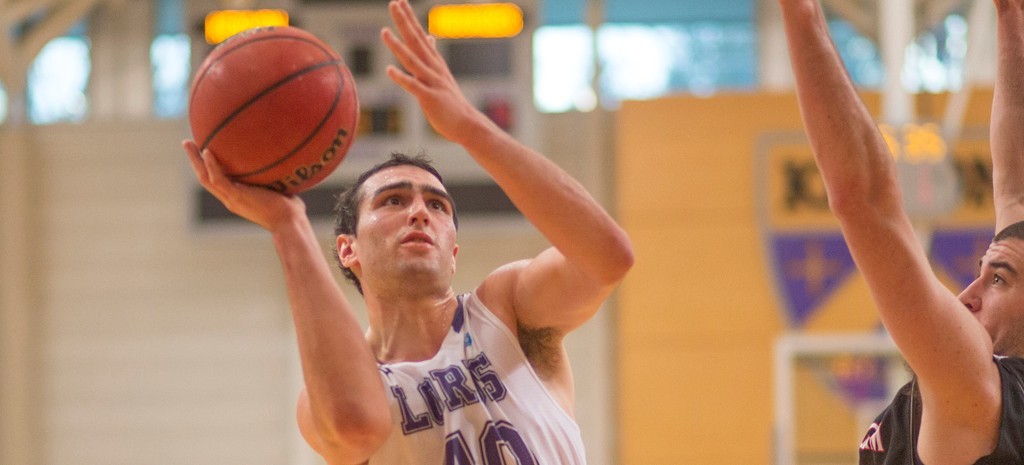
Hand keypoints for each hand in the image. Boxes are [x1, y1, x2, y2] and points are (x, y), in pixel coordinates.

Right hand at [182, 140, 305, 230]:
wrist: (289, 223)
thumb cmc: (289, 208)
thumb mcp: (277, 187)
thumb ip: (273, 176)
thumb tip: (282, 156)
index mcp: (236, 196)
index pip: (216, 180)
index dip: (207, 166)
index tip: (203, 150)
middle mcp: (230, 198)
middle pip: (204, 177)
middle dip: (194, 160)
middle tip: (187, 142)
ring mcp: (231, 198)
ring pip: (205, 178)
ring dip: (195, 160)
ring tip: (188, 143)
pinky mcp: (237, 197)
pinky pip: (219, 180)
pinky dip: (212, 166)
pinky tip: (207, 151)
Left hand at [380, 0, 486, 144]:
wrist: (466, 123)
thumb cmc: (450, 100)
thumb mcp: (441, 73)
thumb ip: (432, 55)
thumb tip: (429, 37)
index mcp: (434, 62)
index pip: (419, 35)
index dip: (409, 18)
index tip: (399, 1)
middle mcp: (433, 68)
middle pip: (416, 41)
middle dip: (404, 22)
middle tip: (393, 3)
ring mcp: (432, 82)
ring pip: (412, 61)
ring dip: (397, 46)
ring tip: (384, 31)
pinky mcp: (430, 98)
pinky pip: (414, 86)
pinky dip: (402, 78)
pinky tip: (389, 70)